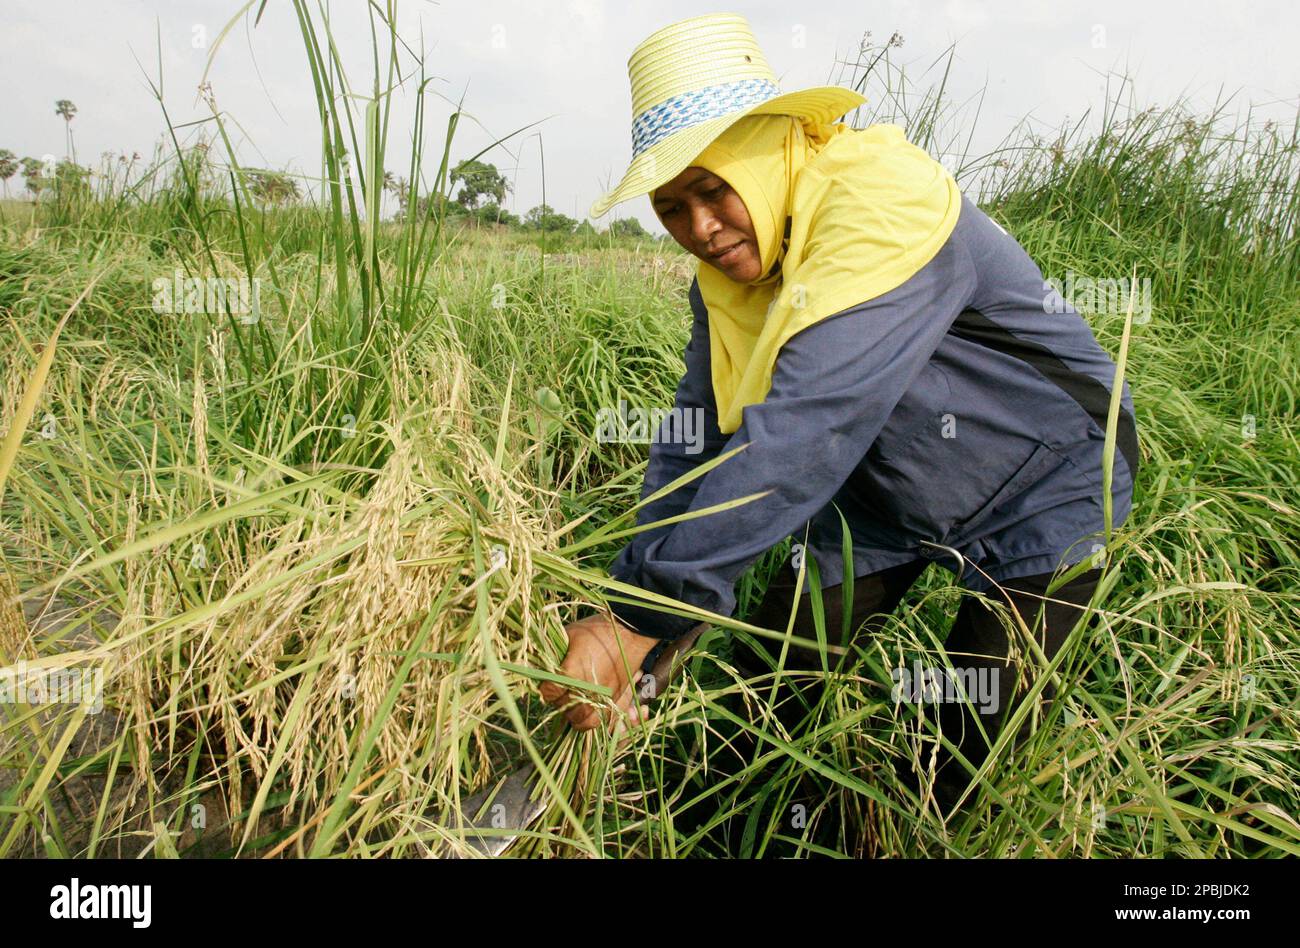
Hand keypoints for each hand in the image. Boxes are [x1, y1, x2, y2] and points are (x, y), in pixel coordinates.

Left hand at [539, 613, 706, 732]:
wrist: (629, 631)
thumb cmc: (596, 630)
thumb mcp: (568, 635)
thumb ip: (553, 654)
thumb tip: (538, 664)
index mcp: (571, 673)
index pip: (548, 693)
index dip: (545, 688)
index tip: (548, 682)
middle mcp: (587, 690)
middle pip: (563, 709)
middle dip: (559, 701)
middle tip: (560, 691)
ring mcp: (603, 698)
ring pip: (583, 722)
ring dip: (575, 716)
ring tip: (573, 705)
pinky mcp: (617, 700)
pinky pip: (604, 722)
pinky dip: (594, 722)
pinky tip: (588, 713)